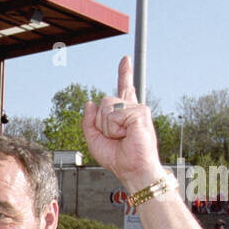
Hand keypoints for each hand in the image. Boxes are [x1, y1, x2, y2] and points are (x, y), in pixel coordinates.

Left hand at [82, 56, 166, 192]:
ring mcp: (136, 109)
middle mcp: (131, 108)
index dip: (124, 73)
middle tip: (115, 138)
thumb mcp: (94, 140)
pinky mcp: (140, 112)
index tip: (125, 59)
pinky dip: (113, 129)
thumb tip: (89, 103)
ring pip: (106, 107)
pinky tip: (125, 135)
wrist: (132, 170)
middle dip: (100, 123)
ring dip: (107, 127)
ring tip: (121, 137)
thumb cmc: (118, 158)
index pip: (123, 88)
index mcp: (123, 113)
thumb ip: (89, 122)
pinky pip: (113, 115)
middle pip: (103, 102)